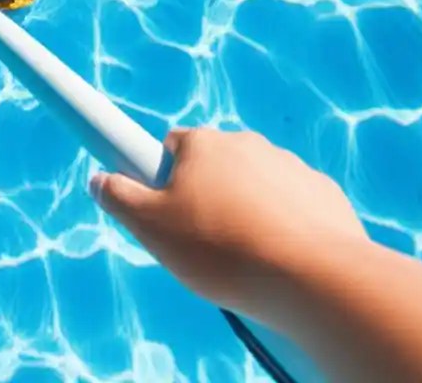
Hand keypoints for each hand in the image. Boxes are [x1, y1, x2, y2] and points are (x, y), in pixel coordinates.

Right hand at [92, 129, 367, 321]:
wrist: (311, 277)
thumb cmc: (223, 249)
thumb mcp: (151, 228)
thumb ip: (119, 198)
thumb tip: (100, 180)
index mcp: (203, 144)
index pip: (171, 145)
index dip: (163, 178)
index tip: (168, 210)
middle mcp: (247, 144)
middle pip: (214, 166)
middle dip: (205, 196)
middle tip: (200, 241)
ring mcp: (289, 166)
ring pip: (254, 185)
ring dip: (245, 211)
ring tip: (242, 256)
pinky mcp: (321, 193)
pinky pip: (291, 205)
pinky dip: (282, 225)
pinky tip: (277, 258)